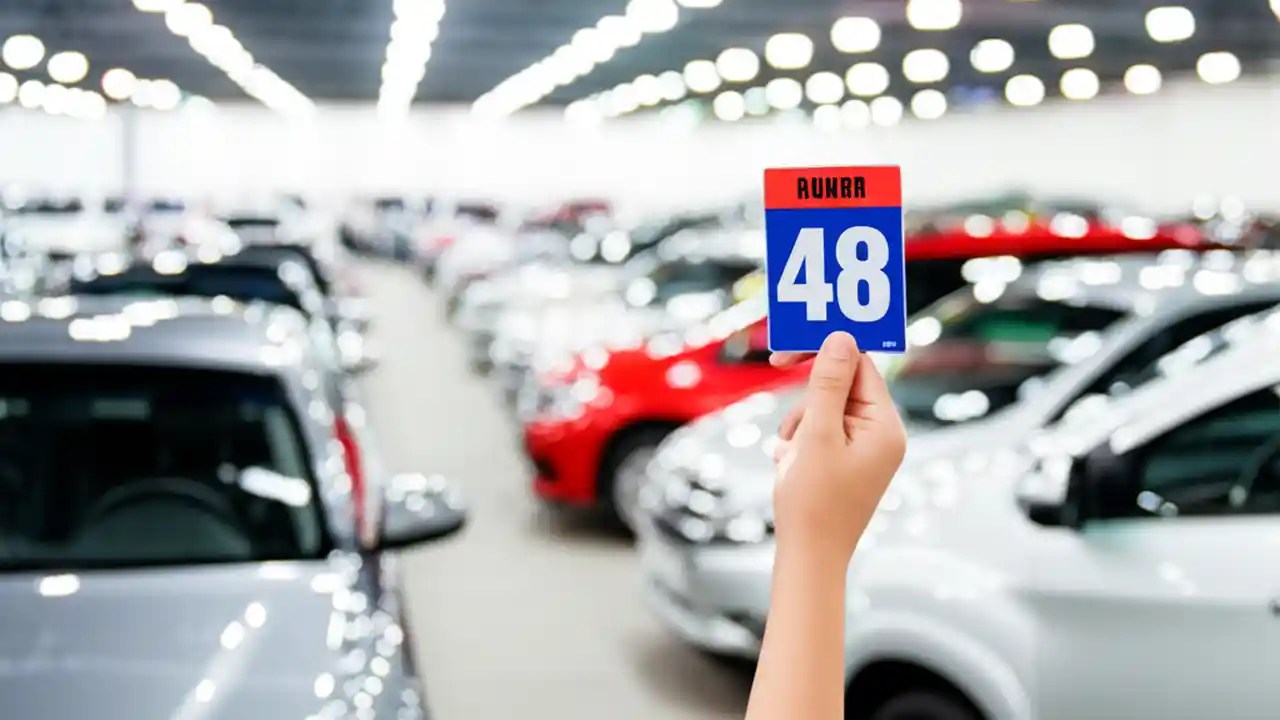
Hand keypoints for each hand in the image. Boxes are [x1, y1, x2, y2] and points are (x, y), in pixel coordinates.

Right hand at [768, 332, 905, 562]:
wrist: (809, 558)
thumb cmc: (814, 502)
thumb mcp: (817, 435)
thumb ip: (828, 383)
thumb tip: (841, 336)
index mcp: (886, 426)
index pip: (859, 366)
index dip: (822, 354)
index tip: (783, 356)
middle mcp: (882, 434)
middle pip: (840, 386)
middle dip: (807, 405)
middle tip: (791, 435)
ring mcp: (866, 449)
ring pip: (825, 409)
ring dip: (799, 425)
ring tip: (790, 459)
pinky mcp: (848, 461)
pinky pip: (822, 431)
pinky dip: (800, 442)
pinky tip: (790, 466)